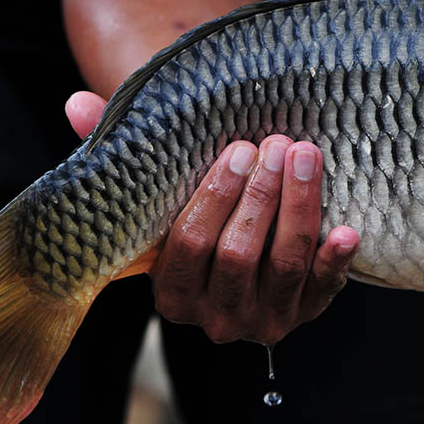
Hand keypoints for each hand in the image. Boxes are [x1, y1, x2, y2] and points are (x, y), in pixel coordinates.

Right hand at [66, 91, 359, 343]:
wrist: (249, 268)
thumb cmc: (197, 220)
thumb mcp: (157, 200)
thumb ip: (118, 153)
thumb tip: (77, 103)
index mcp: (171, 293)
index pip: (189, 244)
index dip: (215, 196)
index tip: (238, 149)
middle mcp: (216, 318)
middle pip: (238, 255)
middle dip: (260, 196)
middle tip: (277, 145)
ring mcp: (264, 320)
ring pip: (283, 265)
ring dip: (299, 208)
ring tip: (307, 157)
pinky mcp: (306, 313)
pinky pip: (324, 290)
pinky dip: (335, 261)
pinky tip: (346, 230)